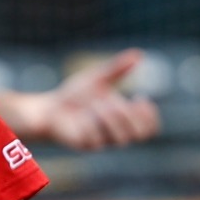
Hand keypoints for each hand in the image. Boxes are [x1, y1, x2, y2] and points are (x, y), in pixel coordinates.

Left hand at [14, 50, 162, 151]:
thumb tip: (139, 54)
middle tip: (118, 102)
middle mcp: (115, 134)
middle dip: (131, 116)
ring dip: (112, 118)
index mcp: (123, 121)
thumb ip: (118, 69)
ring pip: (120, 139)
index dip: (150, 116)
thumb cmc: (75, 95)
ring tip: (97, 104)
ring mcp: (101, 141)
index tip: (140, 97)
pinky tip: (83, 114)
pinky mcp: (84, 145)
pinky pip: (96, 139)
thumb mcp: (98, 78)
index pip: (149, 129)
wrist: (49, 107)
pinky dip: (92, 124)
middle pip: (139, 135)